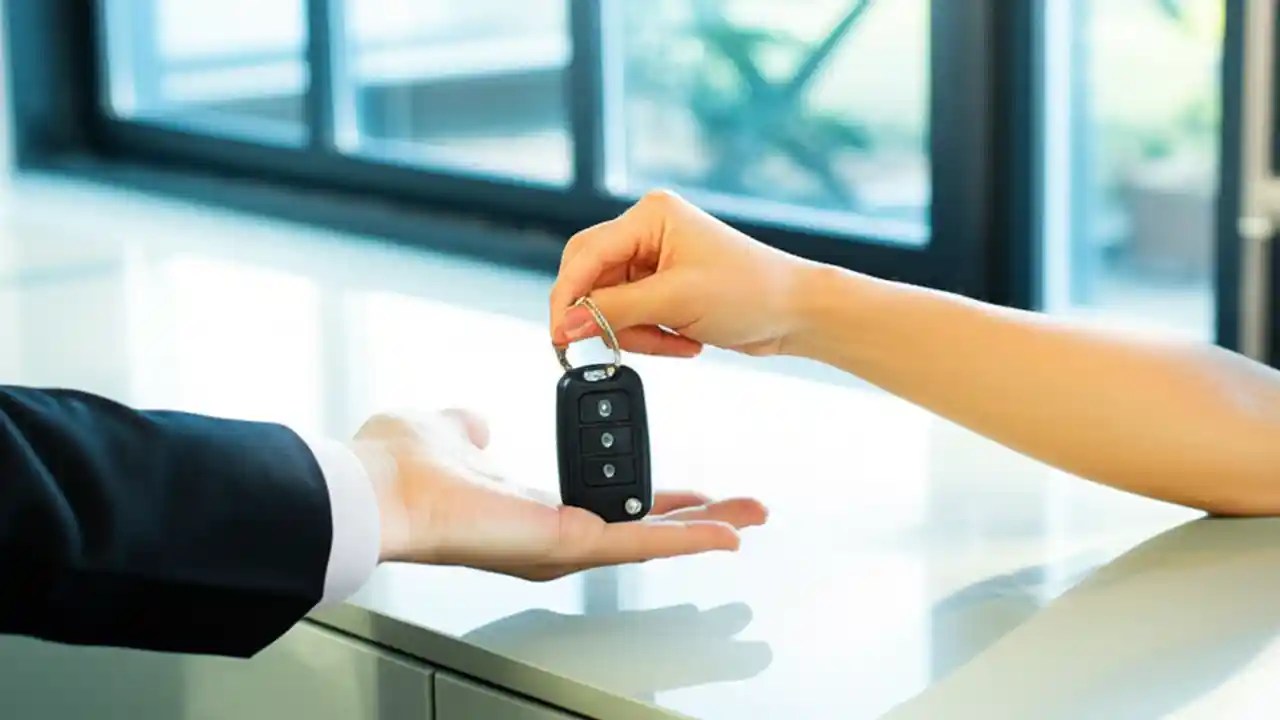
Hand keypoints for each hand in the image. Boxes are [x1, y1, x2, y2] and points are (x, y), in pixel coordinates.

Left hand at [351, 410, 766, 580]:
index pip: (605, 505)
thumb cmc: (399, 464)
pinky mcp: (568, 545)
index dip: (650, 498)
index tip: (687, 492)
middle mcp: (551, 533)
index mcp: (529, 507)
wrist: (378, 488)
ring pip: (651, 539)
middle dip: (697, 521)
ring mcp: (562, 544)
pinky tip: (727, 534)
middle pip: (642, 528)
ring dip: (705, 530)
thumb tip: (477, 425)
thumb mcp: (448, 430)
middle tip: (744, 512)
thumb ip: (469, 429)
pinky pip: (639, 541)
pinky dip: (687, 539)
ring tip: (751, 519)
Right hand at [550, 190, 815, 356]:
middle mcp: (648, 231)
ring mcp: (655, 259)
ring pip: (609, 303)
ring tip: (674, 341)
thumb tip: (565, 326)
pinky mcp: (663, 286)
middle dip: (604, 317)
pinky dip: (651, 336)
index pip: (586, 254)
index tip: (559, 336)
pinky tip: (683, 340)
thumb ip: (613, 312)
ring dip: (635, 333)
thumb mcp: (675, 302)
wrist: (796, 313)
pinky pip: (632, 316)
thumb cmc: (752, 292)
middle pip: (591, 277)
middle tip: (610, 346)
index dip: (568, 297)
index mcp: (650, 215)